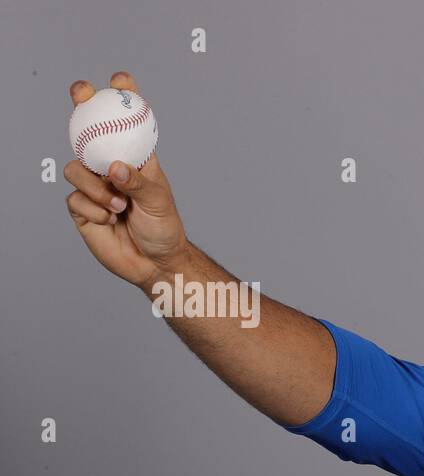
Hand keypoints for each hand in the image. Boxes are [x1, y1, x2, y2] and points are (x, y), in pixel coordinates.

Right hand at [63, 71, 187, 289]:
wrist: (153, 263)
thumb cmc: (163, 229)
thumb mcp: (159, 203)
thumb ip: (138, 184)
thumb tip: (115, 168)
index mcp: (135, 159)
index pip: (126, 124)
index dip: (122, 100)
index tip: (121, 80)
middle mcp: (110, 167)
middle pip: (87, 130)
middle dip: (82, 105)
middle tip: (82, 91)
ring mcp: (93, 185)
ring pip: (75, 168)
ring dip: (96, 188)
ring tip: (119, 207)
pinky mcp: (81, 207)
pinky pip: (74, 198)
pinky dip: (93, 210)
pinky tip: (109, 221)